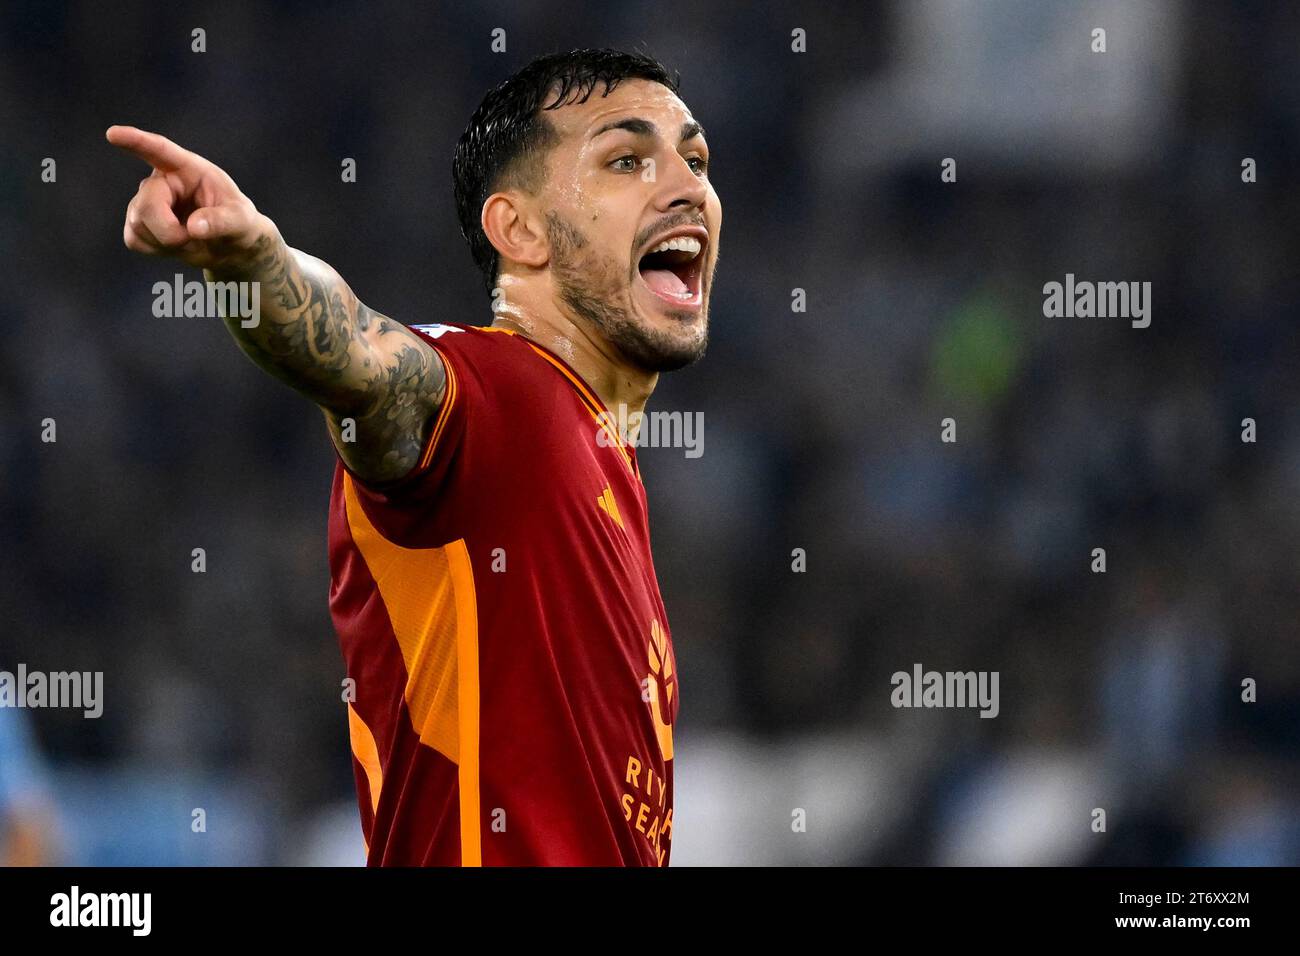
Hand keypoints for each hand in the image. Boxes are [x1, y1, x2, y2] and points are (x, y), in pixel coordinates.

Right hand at [107, 125, 273, 270]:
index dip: (136, 142)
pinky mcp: (138, 223)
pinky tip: (174, 245)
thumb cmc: (238, 223)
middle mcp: (162, 181)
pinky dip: (156, 250)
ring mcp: (146, 201)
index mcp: (189, 169)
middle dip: (169, 232)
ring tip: (190, 239)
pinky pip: (134, 240)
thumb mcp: (242, 220)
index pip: (160, 151)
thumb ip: (221, 221)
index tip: (114, 134)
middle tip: (193, 239)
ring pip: (137, 224)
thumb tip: (193, 228)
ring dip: (167, 243)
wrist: (230, 246)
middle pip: (146, 206)